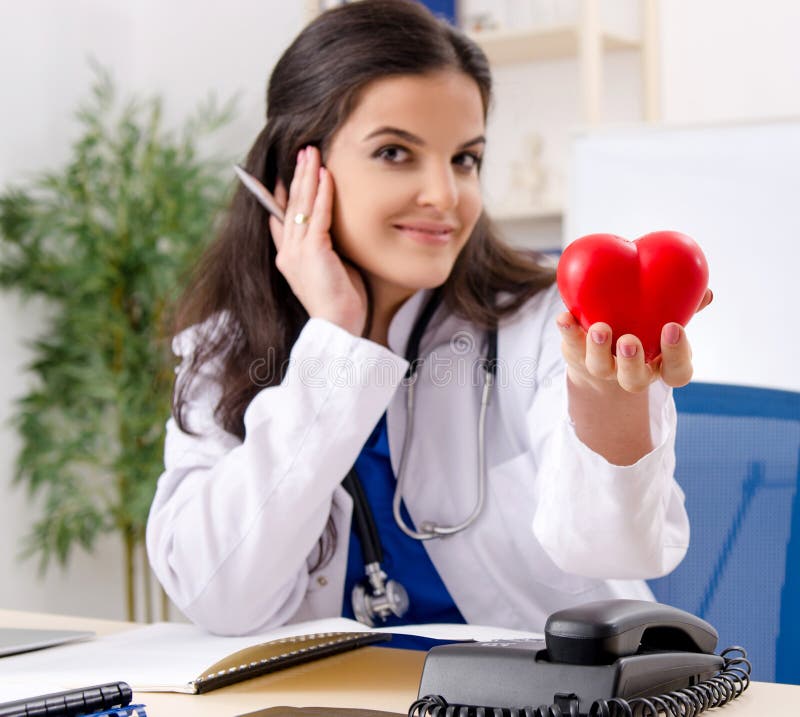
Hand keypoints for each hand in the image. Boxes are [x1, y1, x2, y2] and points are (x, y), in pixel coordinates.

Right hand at [270, 146, 367, 336]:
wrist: (339, 327)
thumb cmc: (341, 303)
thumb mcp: (330, 270)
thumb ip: (326, 249)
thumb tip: (333, 229)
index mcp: (288, 259)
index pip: (279, 220)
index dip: (282, 195)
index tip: (287, 174)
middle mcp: (287, 253)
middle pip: (290, 205)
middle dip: (297, 176)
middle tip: (303, 152)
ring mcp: (297, 252)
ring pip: (301, 205)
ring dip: (308, 176)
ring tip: (312, 153)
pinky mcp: (313, 252)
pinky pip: (317, 215)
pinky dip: (322, 193)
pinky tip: (326, 175)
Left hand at [557, 289, 712, 393]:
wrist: (600, 348)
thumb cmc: (643, 326)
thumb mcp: (664, 318)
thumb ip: (683, 305)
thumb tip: (705, 291)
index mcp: (661, 364)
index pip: (677, 371)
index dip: (677, 354)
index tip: (673, 328)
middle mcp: (632, 372)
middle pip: (635, 379)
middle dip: (632, 361)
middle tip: (629, 341)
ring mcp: (603, 367)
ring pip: (601, 367)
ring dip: (599, 349)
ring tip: (599, 329)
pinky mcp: (577, 355)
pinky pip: (571, 346)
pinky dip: (568, 332)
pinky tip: (565, 317)